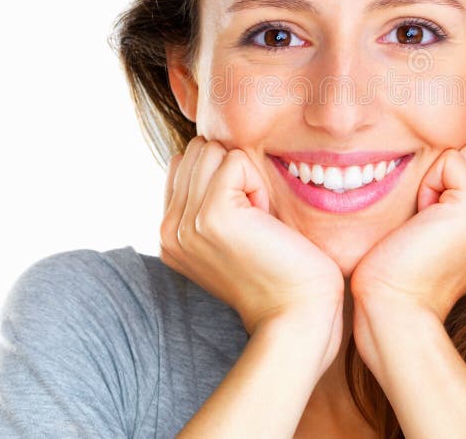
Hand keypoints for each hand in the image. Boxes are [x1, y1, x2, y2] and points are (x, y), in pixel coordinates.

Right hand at [160, 136, 344, 353]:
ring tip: (258, 219)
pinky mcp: (212, 215)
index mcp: (170, 234)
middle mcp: (168, 230)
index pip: (184, 163)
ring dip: (246, 176)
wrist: (296, 314)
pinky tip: (265, 220)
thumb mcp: (232, 234)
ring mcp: (185, 223)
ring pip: (212, 150)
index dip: (223, 177)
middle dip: (233, 172)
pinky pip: (235, 160)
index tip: (244, 217)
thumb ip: (208, 200)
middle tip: (254, 218)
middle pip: (196, 151)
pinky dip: (258, 183)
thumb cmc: (280, 271)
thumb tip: (209, 151)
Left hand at [350, 127, 465, 324]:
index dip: (464, 166)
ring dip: (445, 170)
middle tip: (435, 208)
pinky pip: (453, 159)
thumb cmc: (409, 264)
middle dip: (459, 162)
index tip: (441, 208)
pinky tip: (423, 217)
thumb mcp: (452, 226)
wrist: (397, 307)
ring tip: (431, 212)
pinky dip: (430, 181)